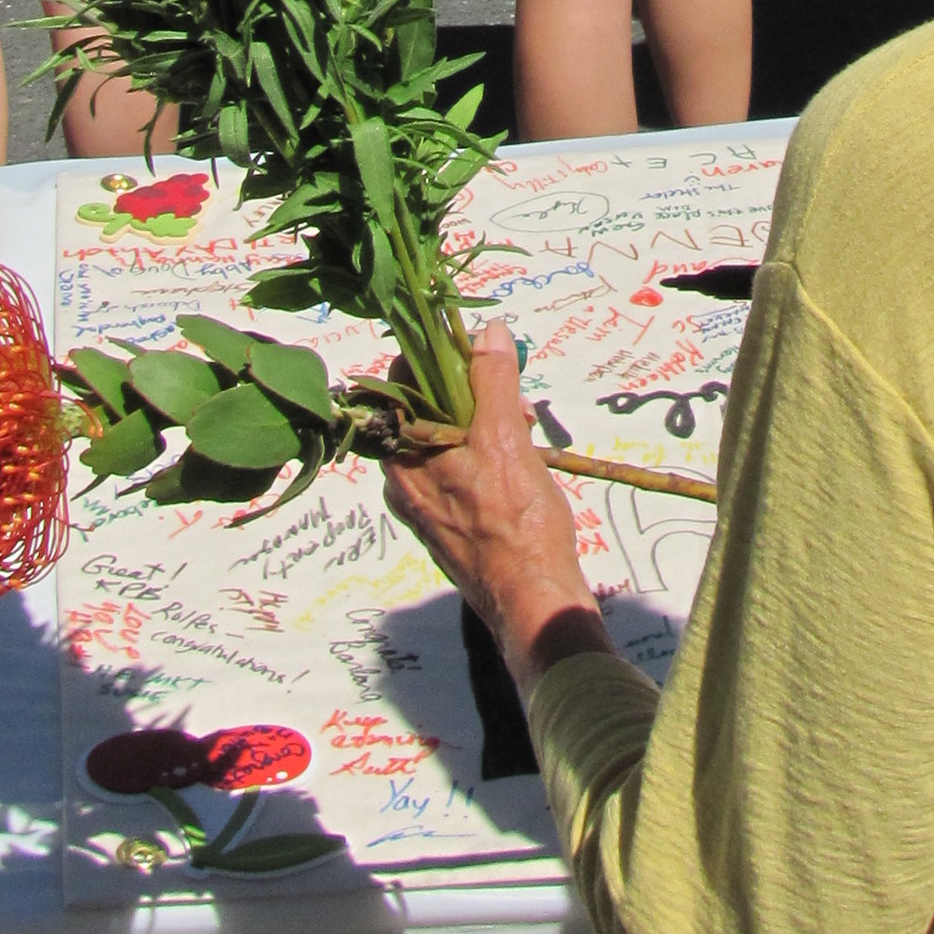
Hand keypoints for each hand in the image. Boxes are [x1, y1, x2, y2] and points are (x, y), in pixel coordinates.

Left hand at [383, 324, 607, 701]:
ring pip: (446, 443)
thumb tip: (487, 332)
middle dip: (473, 396)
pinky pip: (458, 474)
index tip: (479, 357)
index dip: (439, 360)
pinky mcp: (448, 526)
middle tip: (515, 402)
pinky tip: (520, 466)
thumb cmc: (517, 524)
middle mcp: (403, 483)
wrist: (532, 601)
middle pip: (427, 412)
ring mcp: (425, 507)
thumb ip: (492, 382)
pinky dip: (485, 459)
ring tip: (525, 432)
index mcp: (402, 459)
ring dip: (485, 426)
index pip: (400, 384)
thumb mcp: (506, 440)